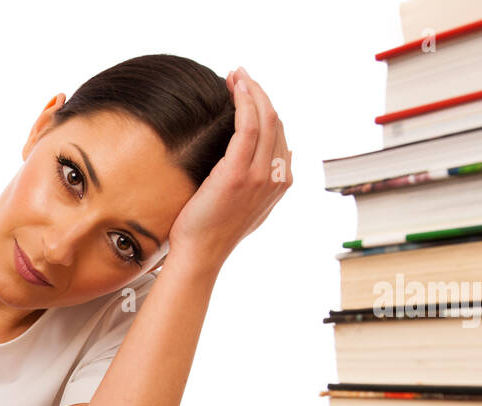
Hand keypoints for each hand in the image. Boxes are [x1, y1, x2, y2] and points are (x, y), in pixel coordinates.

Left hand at [168, 66, 292, 268]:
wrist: (200, 254)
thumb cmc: (212, 231)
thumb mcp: (247, 205)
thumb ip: (262, 183)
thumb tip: (275, 158)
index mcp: (280, 184)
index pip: (280, 134)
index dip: (265, 107)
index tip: (246, 91)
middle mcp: (277, 178)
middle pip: (276, 121)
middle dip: (259, 93)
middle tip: (240, 75)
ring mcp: (261, 176)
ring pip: (266, 118)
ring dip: (252, 90)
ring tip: (236, 74)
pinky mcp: (239, 173)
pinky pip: (248, 126)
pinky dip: (244, 100)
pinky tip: (234, 86)